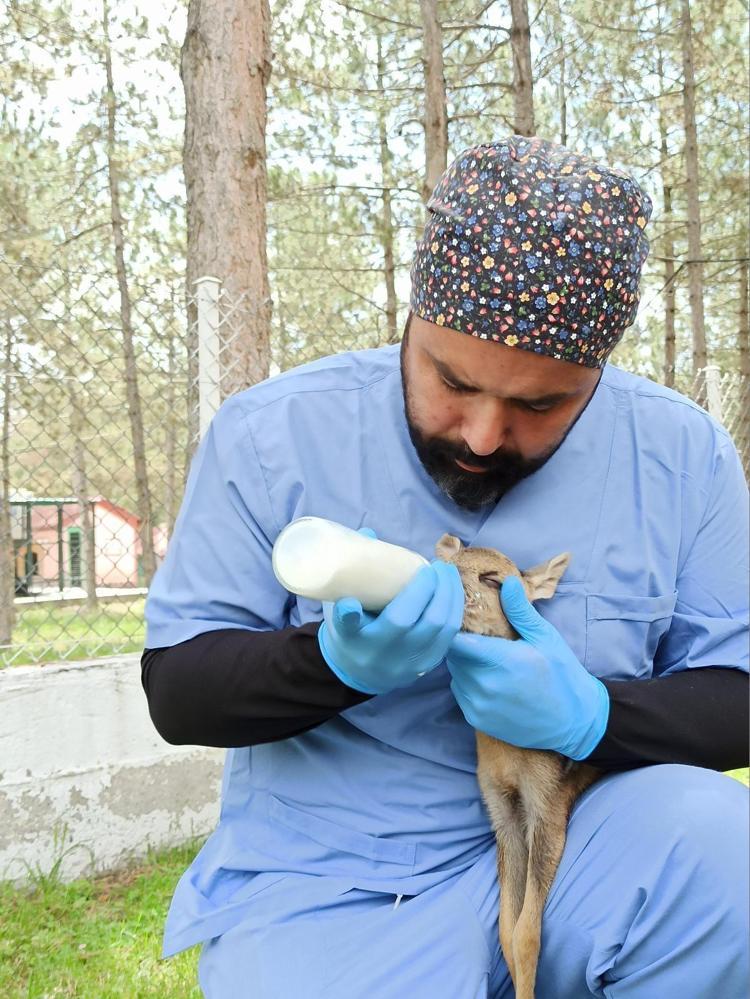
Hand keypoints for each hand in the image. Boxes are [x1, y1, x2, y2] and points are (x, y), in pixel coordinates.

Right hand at [318, 531, 464, 694]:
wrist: (359, 671)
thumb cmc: (351, 629)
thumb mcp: (340, 604)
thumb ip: (354, 571)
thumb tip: (369, 534)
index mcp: (350, 638)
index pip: (346, 627)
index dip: (347, 615)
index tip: (349, 601)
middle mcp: (377, 653)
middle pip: (404, 621)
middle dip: (426, 587)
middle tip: (433, 566)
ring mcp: (404, 662)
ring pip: (436, 627)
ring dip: (448, 594)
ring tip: (447, 573)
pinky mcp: (426, 666)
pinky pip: (449, 636)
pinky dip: (454, 609)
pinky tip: (453, 591)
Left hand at [446, 575, 608, 758]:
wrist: (572, 722)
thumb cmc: (561, 675)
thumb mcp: (545, 637)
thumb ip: (520, 611)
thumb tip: (507, 581)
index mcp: (501, 661)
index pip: (455, 640)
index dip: (453, 627)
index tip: (461, 618)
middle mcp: (485, 685)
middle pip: (453, 655)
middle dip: (462, 644)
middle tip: (480, 637)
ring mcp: (478, 705)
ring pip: (455, 674)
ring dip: (464, 664)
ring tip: (486, 659)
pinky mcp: (476, 719)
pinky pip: (460, 692)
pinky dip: (468, 683)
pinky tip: (489, 679)